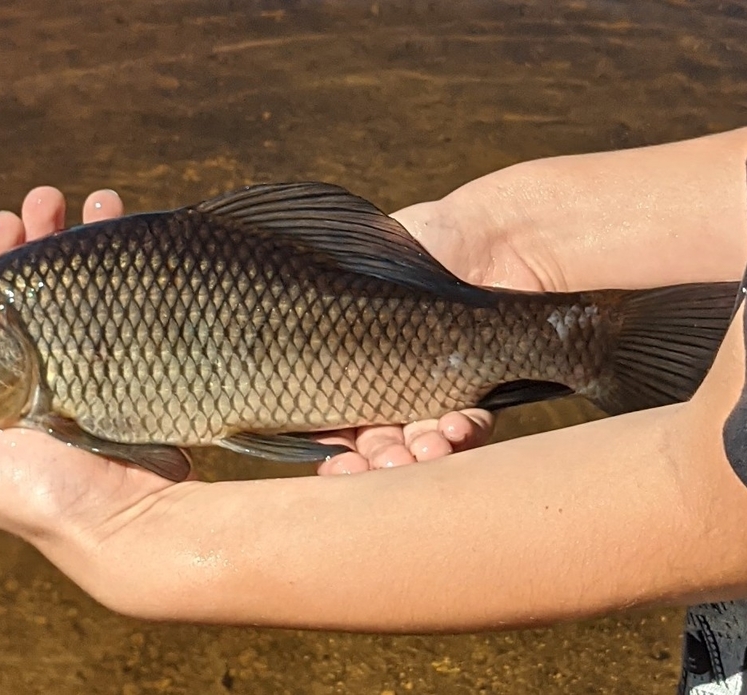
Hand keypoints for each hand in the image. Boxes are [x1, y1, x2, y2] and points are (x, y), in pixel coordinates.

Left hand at [0, 187, 184, 551]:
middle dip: (42, 241)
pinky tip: (126, 235)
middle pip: (36, 292)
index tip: (5, 220)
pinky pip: (123, 311)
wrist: (122, 522)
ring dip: (85, 242)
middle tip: (50, 199)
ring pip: (83, 293)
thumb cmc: (38, 491)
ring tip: (95, 200)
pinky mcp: (133, 374)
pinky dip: (125, 271)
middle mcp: (40, 376)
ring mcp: (91, 373)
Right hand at [314, 193, 556, 474]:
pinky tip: (452, 427)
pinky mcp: (479, 397)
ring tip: (421, 451)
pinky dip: (462, 435)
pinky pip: (471, 431)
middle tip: (384, 463)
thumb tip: (268, 341)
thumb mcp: (338, 276)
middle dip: (379, 466)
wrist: (477, 236)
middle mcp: (384, 398)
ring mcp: (430, 400)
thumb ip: (310, 309)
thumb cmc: (395, 251)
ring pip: (420, 448)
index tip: (336, 462)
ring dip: (419, 458)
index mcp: (342, 377)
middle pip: (377, 451)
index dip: (334, 456)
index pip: (333, 432)